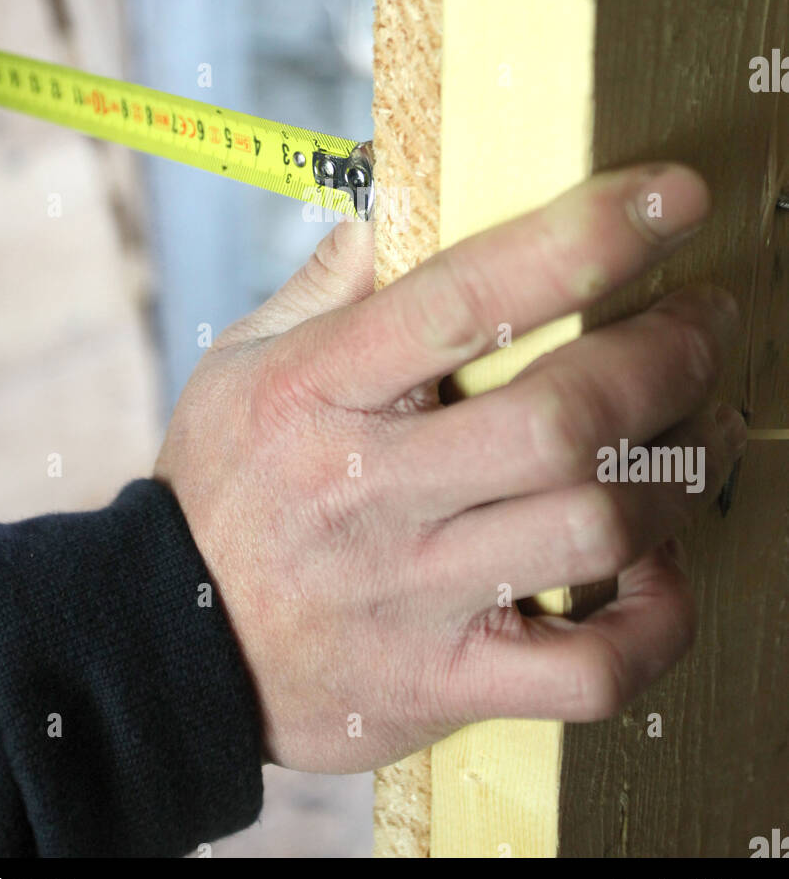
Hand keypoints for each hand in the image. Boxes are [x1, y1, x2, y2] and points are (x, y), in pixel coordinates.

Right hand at [154, 163, 745, 771]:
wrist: (168, 651)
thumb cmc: (222, 489)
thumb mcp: (241, 362)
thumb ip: (327, 284)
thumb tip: (394, 204)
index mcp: (322, 390)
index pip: (468, 296)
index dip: (585, 237)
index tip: (670, 197)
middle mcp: (373, 488)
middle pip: (562, 419)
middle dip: (669, 356)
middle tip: (707, 322)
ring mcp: (414, 594)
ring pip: (594, 529)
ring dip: (682, 470)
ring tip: (710, 426)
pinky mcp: (445, 681)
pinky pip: (589, 672)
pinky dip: (658, 621)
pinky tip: (662, 569)